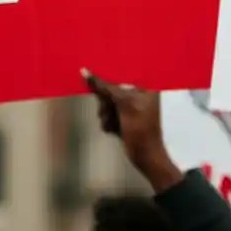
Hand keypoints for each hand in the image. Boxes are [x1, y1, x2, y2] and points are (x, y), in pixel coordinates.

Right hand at [83, 69, 183, 192]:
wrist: (145, 158)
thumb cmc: (140, 129)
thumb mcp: (124, 105)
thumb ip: (106, 88)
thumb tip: (84, 72)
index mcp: (144, 87)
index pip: (119, 76)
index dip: (105, 81)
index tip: (93, 83)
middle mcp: (139, 95)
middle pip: (111, 90)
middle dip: (106, 104)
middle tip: (107, 113)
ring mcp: (131, 108)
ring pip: (107, 104)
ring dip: (106, 115)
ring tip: (112, 125)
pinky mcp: (125, 119)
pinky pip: (109, 114)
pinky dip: (108, 122)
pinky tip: (113, 130)